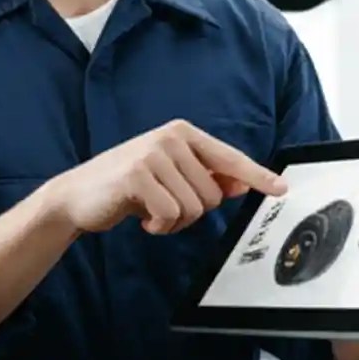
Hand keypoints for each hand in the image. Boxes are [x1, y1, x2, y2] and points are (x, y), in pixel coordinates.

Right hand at [47, 119, 287, 234]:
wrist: (77, 194)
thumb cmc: (129, 186)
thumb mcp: (171, 178)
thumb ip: (205, 178)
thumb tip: (242, 185)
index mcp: (183, 133)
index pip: (230, 158)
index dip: (257, 176)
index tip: (281, 188)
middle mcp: (171, 137)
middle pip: (213, 193)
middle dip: (194, 211)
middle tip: (165, 205)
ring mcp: (154, 154)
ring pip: (195, 207)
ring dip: (175, 221)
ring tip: (152, 211)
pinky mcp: (138, 175)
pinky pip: (171, 214)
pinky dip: (160, 226)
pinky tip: (142, 218)